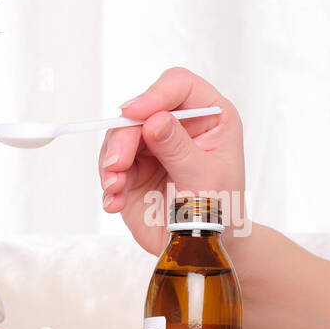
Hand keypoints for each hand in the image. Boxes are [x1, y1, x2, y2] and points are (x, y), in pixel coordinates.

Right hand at [99, 66, 248, 256]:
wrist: (204, 243)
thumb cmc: (220, 209)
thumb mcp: (205, 179)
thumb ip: (180, 149)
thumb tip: (155, 120)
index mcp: (210, 116)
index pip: (179, 85)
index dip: (155, 94)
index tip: (134, 113)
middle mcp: (180, 124)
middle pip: (141, 110)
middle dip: (124, 136)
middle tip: (116, 165)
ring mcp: (154, 144)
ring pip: (120, 135)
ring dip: (112, 162)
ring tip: (115, 188)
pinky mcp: (135, 167)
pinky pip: (112, 164)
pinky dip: (109, 182)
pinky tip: (115, 201)